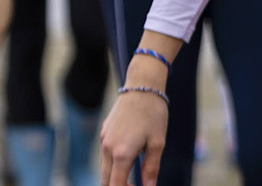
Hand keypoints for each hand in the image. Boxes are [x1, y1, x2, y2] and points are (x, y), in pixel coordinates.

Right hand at [101, 33, 181, 185]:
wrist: (142, 85)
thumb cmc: (153, 113)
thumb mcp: (157, 142)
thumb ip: (151, 168)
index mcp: (121, 153)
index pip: (116, 185)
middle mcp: (107, 148)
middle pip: (106, 180)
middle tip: (135, 184)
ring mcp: (104, 139)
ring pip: (104, 168)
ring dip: (115, 176)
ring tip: (133, 177)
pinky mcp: (104, 132)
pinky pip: (105, 155)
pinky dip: (113, 163)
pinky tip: (128, 158)